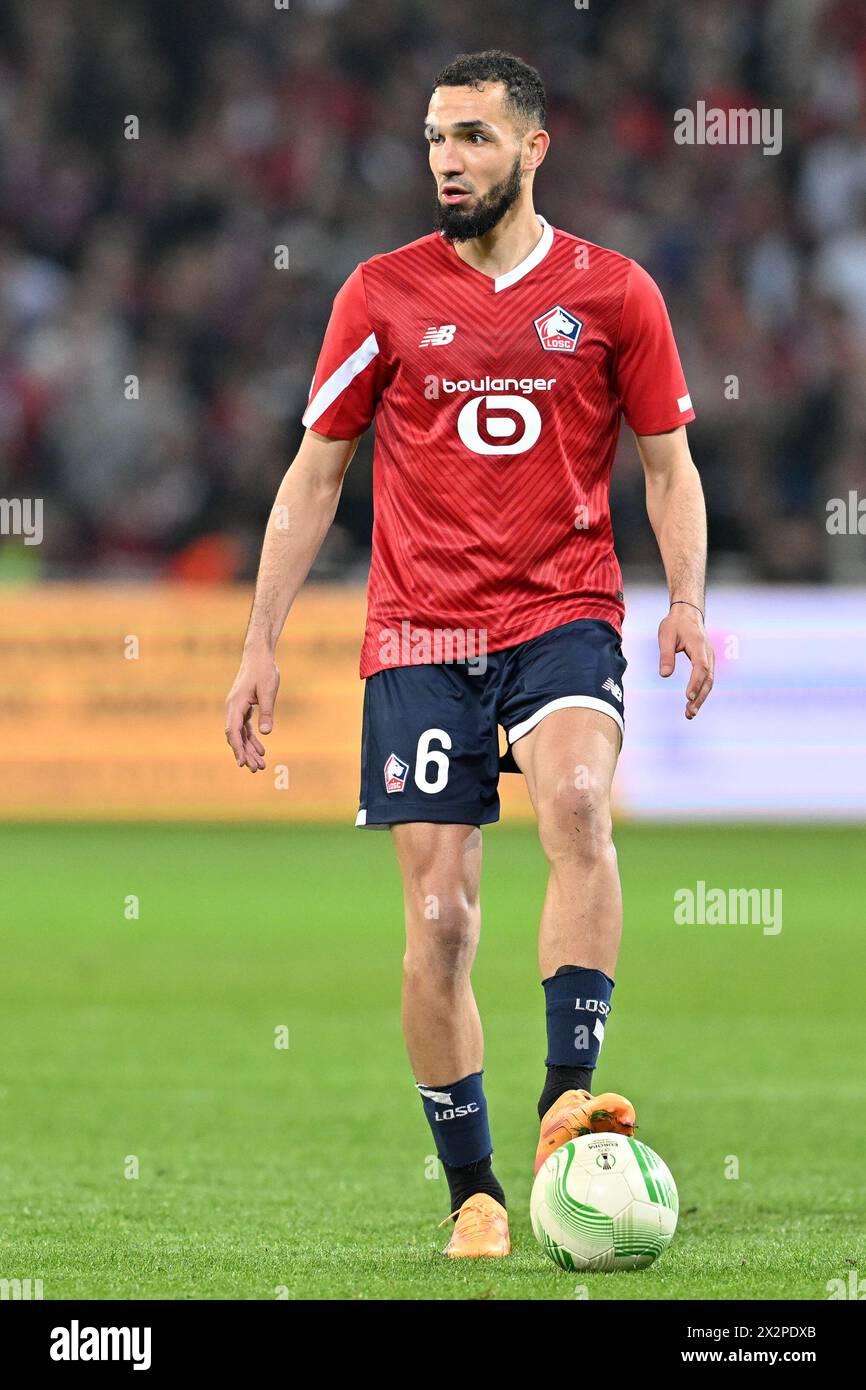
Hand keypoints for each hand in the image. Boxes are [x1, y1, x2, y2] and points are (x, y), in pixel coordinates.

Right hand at [224, 649, 279, 771]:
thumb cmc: (264, 670)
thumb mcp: (268, 691)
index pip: (233, 731)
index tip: (242, 762)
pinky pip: (245, 727)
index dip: (237, 748)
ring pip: (241, 734)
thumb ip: (266, 712)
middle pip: (236, 736)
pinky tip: (261, 750)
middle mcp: (233, 708)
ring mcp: (237, 708)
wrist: (258, 655)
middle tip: (256, 769)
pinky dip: (252, 739)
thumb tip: (266, 733)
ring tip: (260, 764)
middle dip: (245, 753)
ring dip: (250, 749)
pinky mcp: (243, 707)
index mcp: (235, 704)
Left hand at [658, 605, 713, 718]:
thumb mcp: (665, 636)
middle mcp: (708, 653)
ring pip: (709, 681)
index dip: (695, 683)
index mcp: (698, 645)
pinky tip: (693, 703)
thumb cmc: (675, 624)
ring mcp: (709, 658)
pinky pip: (707, 679)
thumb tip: (665, 675)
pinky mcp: (707, 661)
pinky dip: (701, 691)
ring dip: (701, 698)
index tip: (688, 697)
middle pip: (708, 678)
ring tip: (690, 713)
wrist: (688, 613)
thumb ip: (666, 655)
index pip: (700, 667)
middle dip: (699, 697)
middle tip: (689, 713)